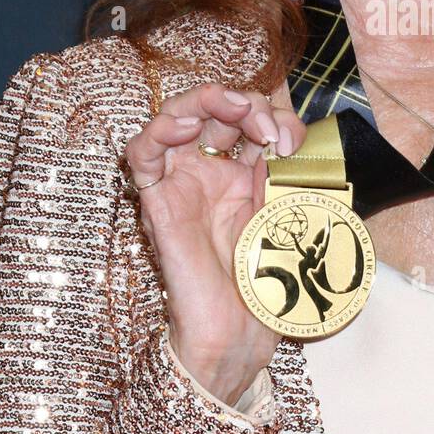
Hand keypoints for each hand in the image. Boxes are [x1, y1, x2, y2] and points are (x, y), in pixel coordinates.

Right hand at [123, 80, 306, 404]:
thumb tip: (289, 133)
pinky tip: (184, 127)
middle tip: (266, 126)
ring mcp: (185, 184)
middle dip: (245, 103)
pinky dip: (157, 131)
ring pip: (175, 117)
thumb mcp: (290, 212)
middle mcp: (213, 172)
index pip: (253, 117)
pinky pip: (141, 155)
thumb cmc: (266, 280)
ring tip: (230, 109)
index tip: (291, 140)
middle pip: (217, 109)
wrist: (241, 332)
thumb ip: (291, 171)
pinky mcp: (159, 202)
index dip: (274, 114)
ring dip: (203, 101)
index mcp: (247, 172)